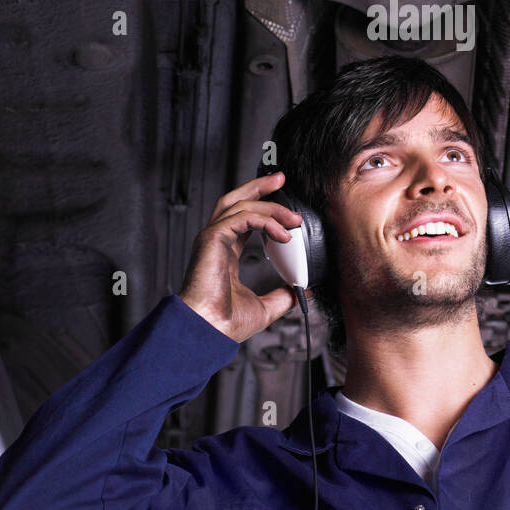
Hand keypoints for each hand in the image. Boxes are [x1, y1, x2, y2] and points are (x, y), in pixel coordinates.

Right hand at [178, 171, 303, 342]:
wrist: (208, 331)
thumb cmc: (224, 323)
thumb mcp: (264, 307)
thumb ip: (282, 296)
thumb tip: (301, 292)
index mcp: (225, 253)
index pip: (243, 220)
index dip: (263, 208)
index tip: (286, 210)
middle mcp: (216, 241)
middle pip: (235, 200)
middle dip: (259, 186)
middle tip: (281, 179)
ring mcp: (212, 238)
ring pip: (239, 204)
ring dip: (269, 204)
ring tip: (293, 216)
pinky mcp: (212, 238)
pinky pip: (242, 217)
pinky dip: (265, 220)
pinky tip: (282, 233)